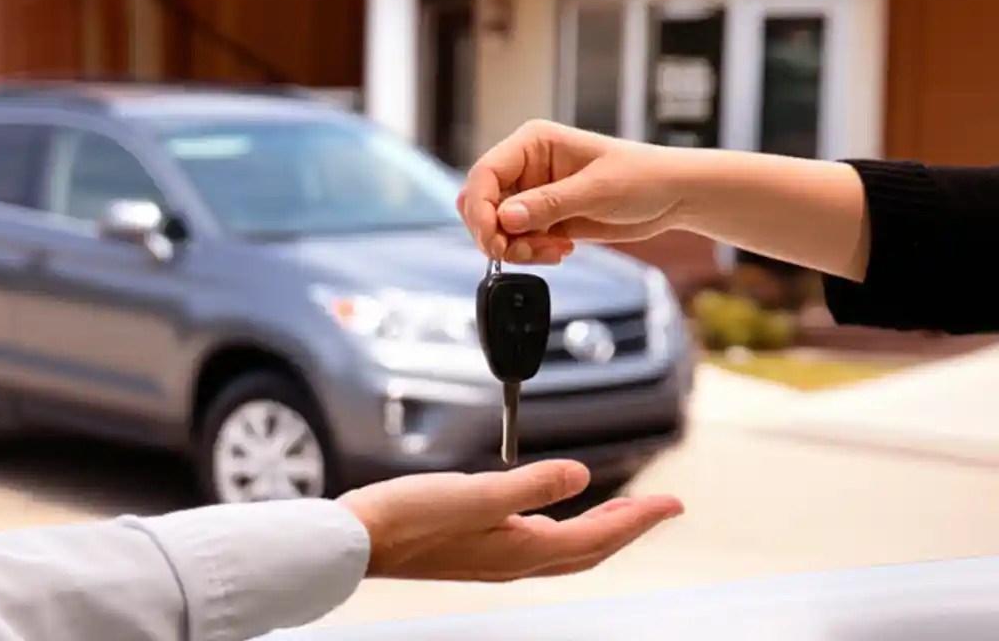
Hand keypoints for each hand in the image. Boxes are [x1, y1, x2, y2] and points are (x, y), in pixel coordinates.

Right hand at [338, 460, 682, 581]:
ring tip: (622, 508)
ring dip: (600, 528)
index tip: (675, 504)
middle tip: (660, 508)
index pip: (599, 535)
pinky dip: (564, 526)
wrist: (359, 540)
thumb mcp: (476, 494)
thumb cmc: (409, 518)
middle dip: (629, 527)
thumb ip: (532, 485)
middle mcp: (514, 560)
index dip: (640, 519)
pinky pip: (540, 541)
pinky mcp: (477, 549)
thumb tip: (582, 475)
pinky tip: (553, 512)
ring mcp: (495, 558)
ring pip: (566, 547)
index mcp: (521, 549)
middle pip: (590, 548)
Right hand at [458, 120, 685, 263]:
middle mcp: (526, 167)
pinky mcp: (543, 218)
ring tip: (550, 252)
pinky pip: (517, 241)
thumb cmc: (642, 177)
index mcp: (533, 143)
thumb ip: (548, 203)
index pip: (485, 174)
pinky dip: (530, 253)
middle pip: (482, 203)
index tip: (494, 237)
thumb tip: (505, 218)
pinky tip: (560, 250)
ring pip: (496, 227)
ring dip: (515, 247)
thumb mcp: (596, 189)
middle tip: (520, 252)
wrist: (672, 197)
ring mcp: (533, 194)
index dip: (481, 208)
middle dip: (495, 233)